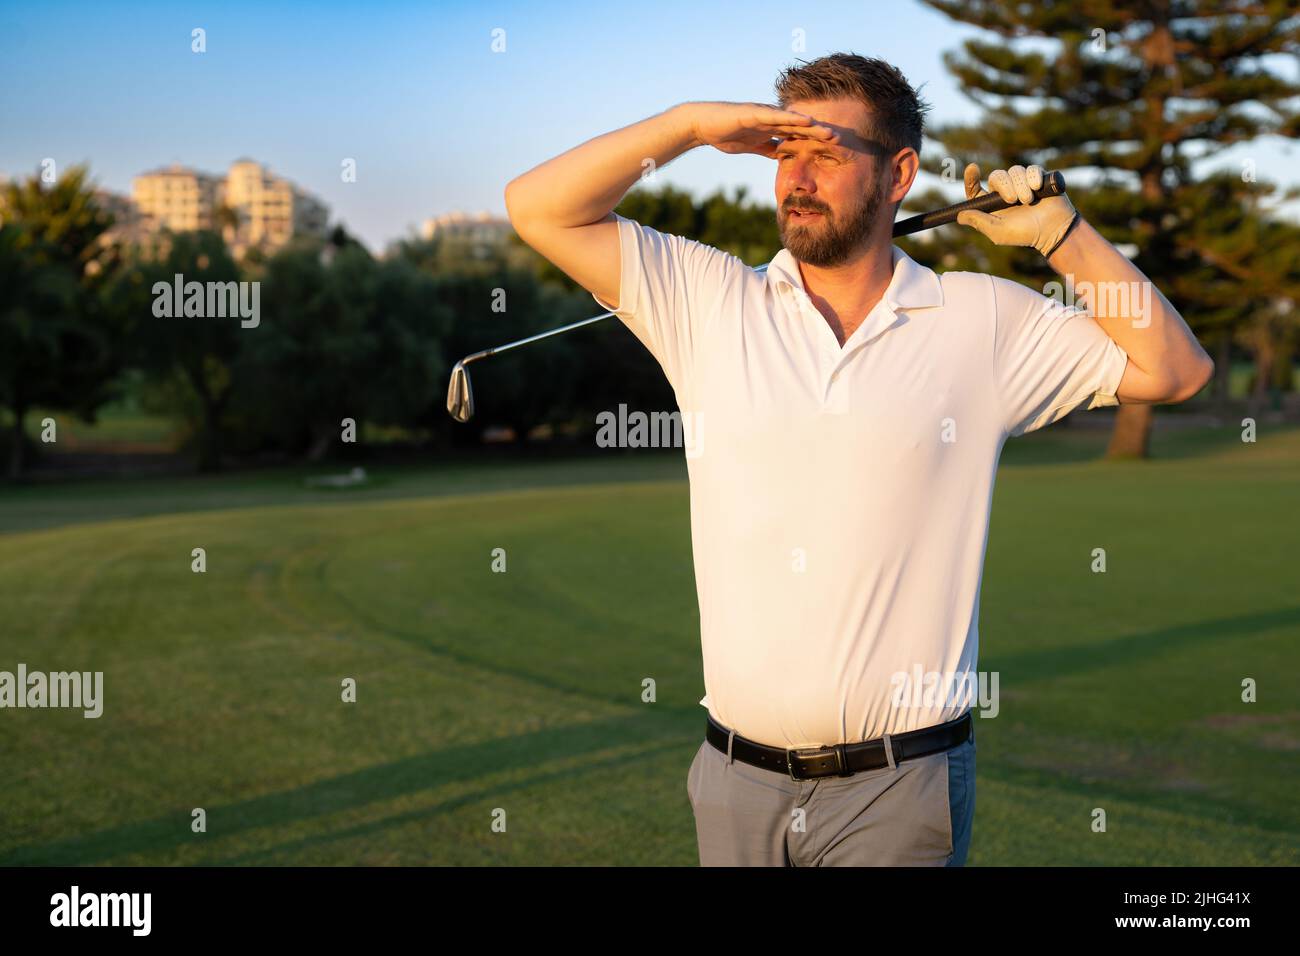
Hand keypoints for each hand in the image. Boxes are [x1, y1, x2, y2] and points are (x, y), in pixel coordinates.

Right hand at [683, 101, 836, 157]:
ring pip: (794, 120)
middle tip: (841, 141)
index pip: (798, 136)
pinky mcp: (755, 112)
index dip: (815, 142)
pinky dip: (793, 118)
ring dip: (813, 126)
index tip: (833, 151)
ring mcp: (765, 114)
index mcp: (772, 128)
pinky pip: (777, 116)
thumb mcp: (752, 146)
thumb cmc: (726, 133)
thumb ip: (767, 149)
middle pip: (801, 127)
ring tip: (831, 132)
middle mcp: (772, 119)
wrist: (704, 125)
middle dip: (820, 133)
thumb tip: (781, 157)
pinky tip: (807, 121)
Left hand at [957, 163, 1078, 258]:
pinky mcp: (1038, 177)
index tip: (972, 169)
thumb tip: (959, 216)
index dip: (971, 178)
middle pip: (997, 176)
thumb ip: (978, 221)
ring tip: (1029, 201)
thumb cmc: (1024, 234)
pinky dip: (1033, 177)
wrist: (1053, 230)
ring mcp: (1021, 183)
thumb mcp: (998, 231)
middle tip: (1013, 200)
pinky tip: (1038, 188)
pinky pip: (1031, 168)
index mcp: (992, 204)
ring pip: (1014, 171)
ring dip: (1021, 185)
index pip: (976, 188)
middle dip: (1004, 186)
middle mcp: (1005, 191)